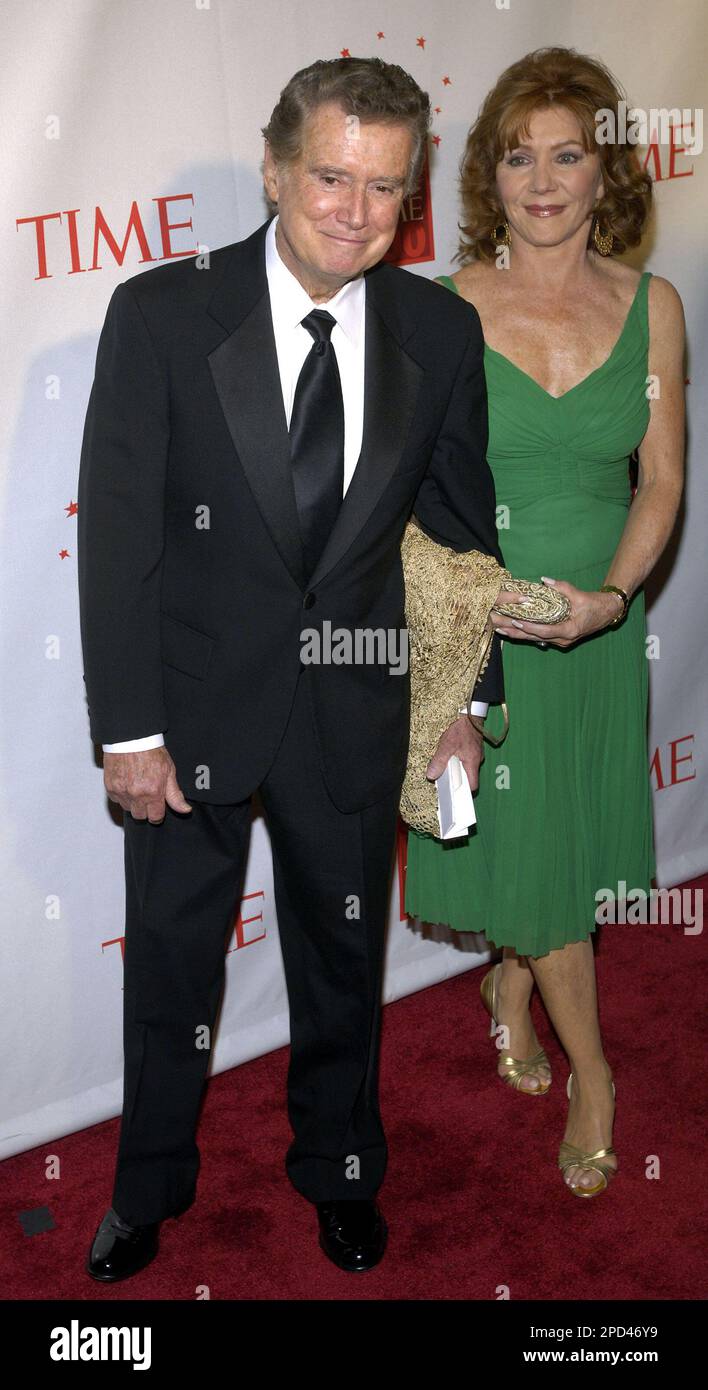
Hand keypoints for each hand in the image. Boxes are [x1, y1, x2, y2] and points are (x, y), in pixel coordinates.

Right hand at [103, 746, 191, 822]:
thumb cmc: (151, 751)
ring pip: (128, 808)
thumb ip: (175, 794)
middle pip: (140, 816)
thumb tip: (185, 810)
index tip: (157, 809)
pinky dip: (122, 795)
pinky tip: (127, 783)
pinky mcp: (110, 787)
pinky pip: (116, 800)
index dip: (157, 814)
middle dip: (145, 809)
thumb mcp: (169, 772)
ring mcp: (122, 792)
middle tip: (147, 796)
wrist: (132, 738)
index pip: (155, 817)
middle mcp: (136, 795)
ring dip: (132, 803)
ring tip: (137, 787)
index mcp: (153, 792)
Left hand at [426, 716, 484, 792]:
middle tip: (444, 777)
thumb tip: (432, 775)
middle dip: (456, 779)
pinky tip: (450, 753)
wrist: (470, 714)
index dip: (463, 791)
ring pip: (466, 767)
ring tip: (445, 763)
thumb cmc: (461, 728)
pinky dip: (458, 759)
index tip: (453, 792)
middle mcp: (476, 760)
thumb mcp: (447, 745)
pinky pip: (465, 759)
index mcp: (472, 763)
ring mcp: (476, 754)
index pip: (472, 785)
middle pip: (467, 777)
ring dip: (456, 767)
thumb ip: (439, 761)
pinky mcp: (473, 748)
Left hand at [490, 578, 621, 648]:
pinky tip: (514, 631)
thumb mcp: (579, 595)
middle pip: (536, 638)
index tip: (516, 622)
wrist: (607, 613)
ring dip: (518, 635)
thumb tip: (544, 580)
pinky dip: (527, 633)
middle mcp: (563, 640)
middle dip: (516, 633)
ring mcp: (561, 641)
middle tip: (499, 627)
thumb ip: (561, 588)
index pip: (545, 631)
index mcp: (569, 630)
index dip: (530, 627)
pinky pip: (540, 637)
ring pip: (536, 639)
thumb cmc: (595, 604)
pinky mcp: (559, 639)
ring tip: (500, 630)